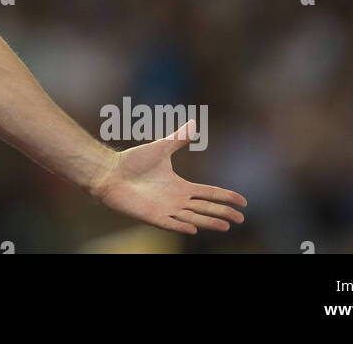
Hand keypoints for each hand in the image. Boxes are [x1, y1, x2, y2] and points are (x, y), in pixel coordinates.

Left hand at [89, 120, 246, 234]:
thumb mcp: (161, 148)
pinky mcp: (152, 216)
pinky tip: (194, 228)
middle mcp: (176, 200)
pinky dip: (182, 226)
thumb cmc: (132, 162)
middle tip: (241, 219)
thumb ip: (178, 138)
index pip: (209, 193)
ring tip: (225, 226)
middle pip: (205, 208)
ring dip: (208, 222)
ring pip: (193, 218)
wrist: (110, 171)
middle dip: (223, 214)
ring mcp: (165, 209)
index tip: (242, 202)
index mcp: (180, 186)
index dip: (225, 197)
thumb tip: (193, 123)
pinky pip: (170, 224)